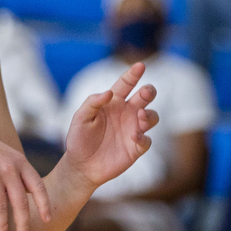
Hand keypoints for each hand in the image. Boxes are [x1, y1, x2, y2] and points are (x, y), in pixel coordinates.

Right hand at [0, 124, 50, 230]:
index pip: (38, 186)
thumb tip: (33, 195)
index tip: (47, 220)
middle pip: (20, 202)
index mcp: (19, 161)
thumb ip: (19, 172)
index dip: (44, 205)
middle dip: (23, 224)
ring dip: (2, 227)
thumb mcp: (6, 155)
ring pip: (0, 208)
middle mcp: (8, 168)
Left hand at [64, 63, 158, 187]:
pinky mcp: (136, 147)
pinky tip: (135, 137)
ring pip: (151, 116)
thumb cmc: (79, 138)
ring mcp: (133, 129)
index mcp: (112, 102)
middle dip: (148, 91)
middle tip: (145, 91)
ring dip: (149, 115)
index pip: (125, 84)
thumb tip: (109, 92)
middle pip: (144, 97)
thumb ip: (92, 103)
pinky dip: (143, 137)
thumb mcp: (80, 118)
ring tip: (139, 115)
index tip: (140, 65)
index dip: (133, 74)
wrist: (81, 165)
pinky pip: (147, 139)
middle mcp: (126, 113)